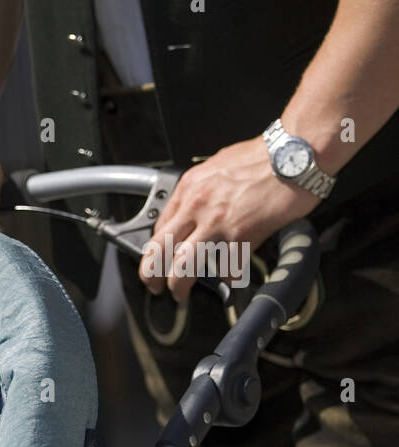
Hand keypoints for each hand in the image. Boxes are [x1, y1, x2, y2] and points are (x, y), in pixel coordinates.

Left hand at [138, 137, 322, 300]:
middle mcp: (198, 206)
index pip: (158, 228)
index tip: (156, 260)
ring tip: (180, 294)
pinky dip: (226, 279)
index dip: (153, 250)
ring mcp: (218, 222)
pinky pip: (227, 268)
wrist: (297, 152)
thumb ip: (201, 190)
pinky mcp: (243, 235)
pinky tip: (226, 281)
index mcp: (189, 188)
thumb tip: (193, 210)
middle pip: (159, 250)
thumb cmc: (264, 157)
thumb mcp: (217, 166)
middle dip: (150, 274)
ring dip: (178, 285)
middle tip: (153, 286)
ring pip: (183, 265)